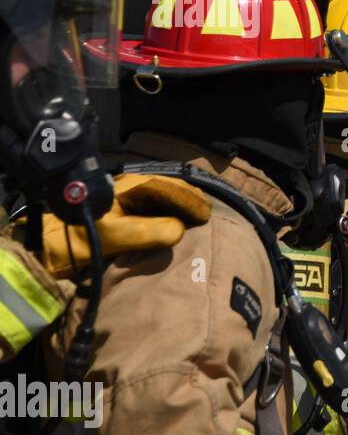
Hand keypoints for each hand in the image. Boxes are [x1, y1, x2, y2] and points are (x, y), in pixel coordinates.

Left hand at [40, 173, 211, 278]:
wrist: (53, 247)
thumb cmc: (82, 240)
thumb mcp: (115, 236)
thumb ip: (148, 232)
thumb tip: (180, 229)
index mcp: (128, 188)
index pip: (168, 187)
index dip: (190, 200)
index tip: (206, 215)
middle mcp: (129, 187)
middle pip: (168, 187)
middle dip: (190, 198)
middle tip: (208, 214)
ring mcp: (126, 197)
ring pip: (163, 194)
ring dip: (182, 204)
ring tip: (198, 216)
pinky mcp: (124, 208)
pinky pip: (155, 204)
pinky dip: (171, 210)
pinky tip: (178, 219)